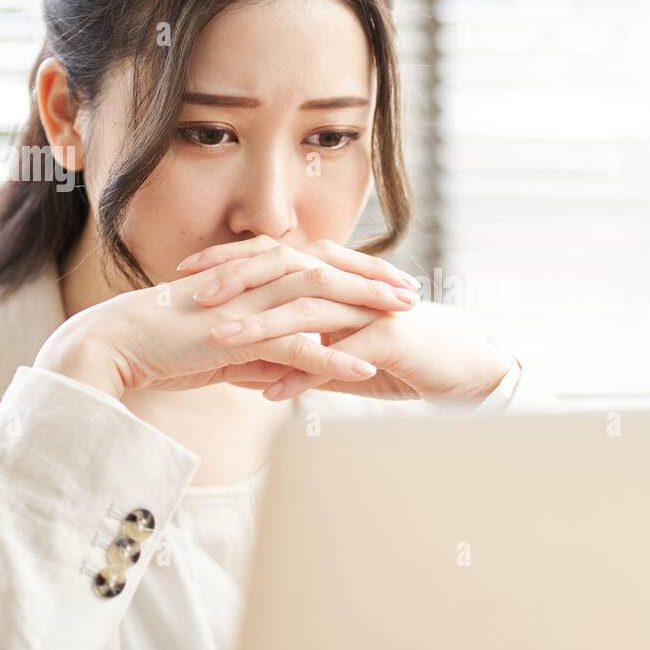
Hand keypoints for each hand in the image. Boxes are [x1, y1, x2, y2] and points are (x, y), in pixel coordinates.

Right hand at [34, 235, 422, 399]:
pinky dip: (334, 358)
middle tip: (413, 289)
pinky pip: (296, 347)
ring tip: (405, 318)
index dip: (355, 270)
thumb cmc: (162, 347)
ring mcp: (248, 306)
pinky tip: (366, 369)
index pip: (314, 264)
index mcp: (250, 277)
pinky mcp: (238, 336)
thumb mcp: (223, 347)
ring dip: (366, 309)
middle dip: (374, 279)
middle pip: (327, 271)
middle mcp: (253, 282)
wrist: (114, 347)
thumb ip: (258, 352)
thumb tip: (285, 369)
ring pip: (319, 301)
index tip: (390, 280)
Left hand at [179, 241, 514, 408]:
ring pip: (308, 307)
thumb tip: (251, 372)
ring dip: (262, 324)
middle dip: (236, 280)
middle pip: (286, 270)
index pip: (275, 257)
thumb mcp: (341, 356)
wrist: (464, 370)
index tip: (184, 274)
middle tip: (193, 297)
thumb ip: (301, 357)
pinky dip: (304, 373)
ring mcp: (372, 309)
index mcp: (336, 279)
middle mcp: (351, 285)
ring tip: (221, 340)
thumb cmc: (401, 360)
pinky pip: (340, 353)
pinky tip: (273, 392)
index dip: (229, 261)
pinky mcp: (391, 339)